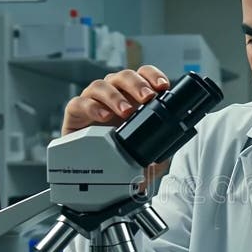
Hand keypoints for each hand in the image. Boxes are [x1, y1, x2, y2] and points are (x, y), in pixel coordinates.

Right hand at [62, 65, 172, 182]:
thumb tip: (176, 140)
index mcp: (132, 97)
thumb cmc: (122, 157)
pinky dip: (91, 107)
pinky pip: (79, 103)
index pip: (142, 75)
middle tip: (147, 98)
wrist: (96, 177)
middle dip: (137, 85)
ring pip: (101, 85)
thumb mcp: (148, 153)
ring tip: (126, 111)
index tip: (163, 86)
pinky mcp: (75, 114)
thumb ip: (162, 146)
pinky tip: (104, 117)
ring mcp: (93, 102)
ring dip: (115, 96)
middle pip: (123, 77)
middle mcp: (113, 94)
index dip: (152, 76)